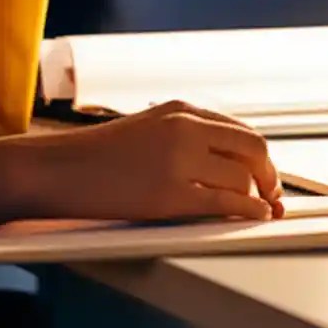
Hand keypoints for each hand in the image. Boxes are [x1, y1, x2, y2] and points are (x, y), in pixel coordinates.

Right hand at [33, 101, 285, 221]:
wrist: (55, 168)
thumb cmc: (95, 154)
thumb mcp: (147, 128)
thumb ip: (185, 134)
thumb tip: (221, 156)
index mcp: (181, 110)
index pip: (240, 130)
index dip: (260, 157)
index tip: (266, 174)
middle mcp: (186, 128)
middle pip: (253, 148)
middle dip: (269, 174)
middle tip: (272, 194)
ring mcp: (179, 160)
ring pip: (244, 177)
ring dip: (258, 196)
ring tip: (258, 209)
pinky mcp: (170, 193)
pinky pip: (226, 202)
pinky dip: (249, 210)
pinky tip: (254, 216)